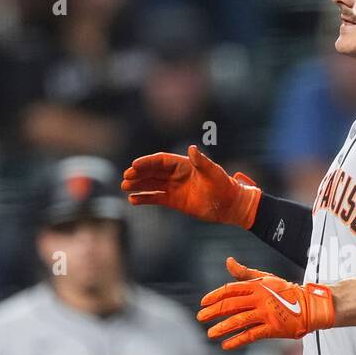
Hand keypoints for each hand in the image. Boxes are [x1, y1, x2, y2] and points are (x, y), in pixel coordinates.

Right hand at [121, 145, 261, 228]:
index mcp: (185, 164)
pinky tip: (133, 200)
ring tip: (125, 187)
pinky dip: (145, 198)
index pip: (161, 160)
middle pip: (153, 171)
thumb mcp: (213, 173)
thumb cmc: (224, 186)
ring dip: (138, 185)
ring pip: (152, 184)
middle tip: (126, 177)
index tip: (134, 165)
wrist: (230, 206)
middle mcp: (177, 174)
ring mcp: (175, 187)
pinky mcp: (175, 201)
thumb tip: (192, 148)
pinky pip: (156, 197)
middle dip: (139, 173)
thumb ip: (202, 162)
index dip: (147, 162)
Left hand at [196, 257, 334, 349]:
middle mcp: (260, 298)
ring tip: (210, 334)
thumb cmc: (285, 292)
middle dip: (214, 312)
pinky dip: (238, 340)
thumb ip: (245, 273)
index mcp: (257, 285)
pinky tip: (226, 345)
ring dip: (222, 328)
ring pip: (239, 320)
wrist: (310, 306)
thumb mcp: (266, 278)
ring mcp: (266, 314)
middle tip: (200, 318)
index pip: (231, 289)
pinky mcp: (273, 328)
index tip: (203, 303)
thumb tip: (228, 261)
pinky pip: (252, 335)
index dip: (215, 296)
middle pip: (231, 305)